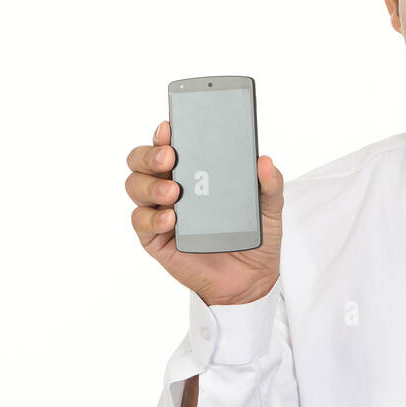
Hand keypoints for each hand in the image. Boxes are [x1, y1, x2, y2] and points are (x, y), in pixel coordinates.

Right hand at [124, 120, 283, 305]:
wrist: (250, 279)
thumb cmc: (254, 237)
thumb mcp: (270, 209)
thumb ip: (270, 185)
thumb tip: (264, 161)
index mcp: (194, 171)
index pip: (170, 143)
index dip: (164, 133)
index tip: (171, 127)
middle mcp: (171, 186)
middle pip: (142, 160)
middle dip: (149, 154)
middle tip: (170, 157)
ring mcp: (160, 211)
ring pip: (135, 186)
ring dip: (149, 185)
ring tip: (173, 192)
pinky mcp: (156, 239)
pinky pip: (141, 222)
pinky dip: (152, 218)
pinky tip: (170, 218)